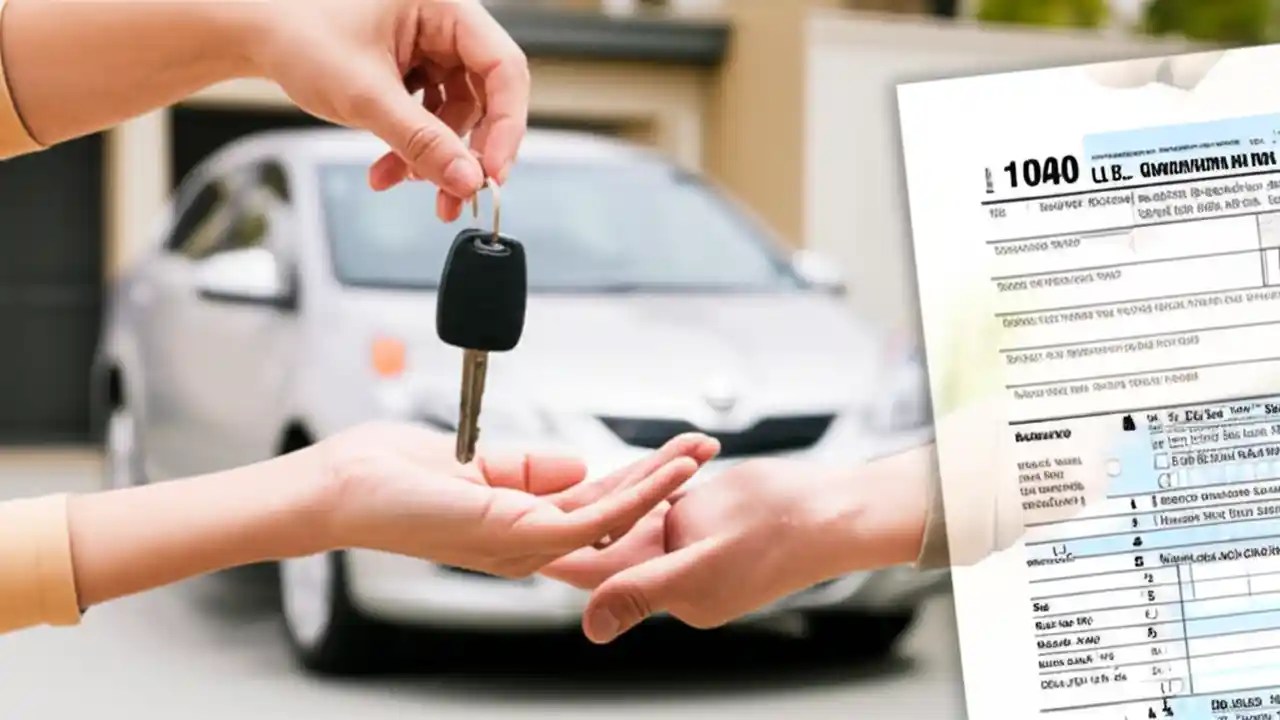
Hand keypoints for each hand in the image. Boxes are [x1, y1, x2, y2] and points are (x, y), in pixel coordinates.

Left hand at [253, 0, 528, 218]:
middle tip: (457, 194)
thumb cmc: (298, 35)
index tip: (492, 173)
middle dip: (466, 151)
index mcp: (444, 4)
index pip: (503, 68)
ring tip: (399, 181)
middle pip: (485, 96)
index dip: (507, 125)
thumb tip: (467, 181)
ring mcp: (429, 45)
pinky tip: (387, 168)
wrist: (251, 32)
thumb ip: (422, 141)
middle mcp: (444, 21)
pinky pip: (430, 115)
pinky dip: (412, 145)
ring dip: (432, 155)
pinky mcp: (413, 67)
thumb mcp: (365, 95)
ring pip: (456, 113)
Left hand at [308, 423, 719, 577]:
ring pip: (613, 517)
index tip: (674, 456)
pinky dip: (634, 495)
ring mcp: (526, 544)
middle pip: (612, 513)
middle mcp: (528, 543)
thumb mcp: (478, 464)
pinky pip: (593, 516)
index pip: (592, 503)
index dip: (636, 481)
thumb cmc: (390, 475)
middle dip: (660, 482)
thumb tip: (576, 464)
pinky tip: (664, 474)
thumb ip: (528, 468)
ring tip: (697, 455)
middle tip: (702, 452)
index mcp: (519, 525)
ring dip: (659, 485)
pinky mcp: (520, 536)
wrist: (345, 486)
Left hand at [544, 457, 927, 642]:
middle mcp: (675, 570)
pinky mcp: (703, 514)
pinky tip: (629, 466)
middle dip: (579, 522)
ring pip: (634, 517)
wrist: (830, 507)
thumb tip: (592, 627)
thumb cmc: (781, 536)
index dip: (564, 560)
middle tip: (534, 502)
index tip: (524, 545)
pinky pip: (662, 495)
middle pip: (612, 546)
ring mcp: (689, 541)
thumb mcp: (703, 565)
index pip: (603, 578)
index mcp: (672, 592)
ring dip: (612, 497)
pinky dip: (649, 479)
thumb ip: (643, 592)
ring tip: (567, 482)